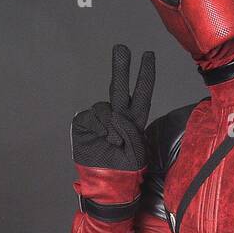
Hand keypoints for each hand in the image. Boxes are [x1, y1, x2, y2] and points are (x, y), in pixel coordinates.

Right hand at [71, 44, 154, 171]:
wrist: (108, 184)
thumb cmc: (126, 170)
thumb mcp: (136, 149)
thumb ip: (128, 128)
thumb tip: (113, 115)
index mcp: (135, 120)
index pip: (141, 93)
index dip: (145, 74)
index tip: (148, 55)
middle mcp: (118, 116)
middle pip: (120, 87)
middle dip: (121, 67)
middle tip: (121, 48)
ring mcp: (101, 120)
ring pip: (104, 107)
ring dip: (110, 124)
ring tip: (115, 143)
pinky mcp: (85, 124)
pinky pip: (92, 117)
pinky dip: (98, 126)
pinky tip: (102, 139)